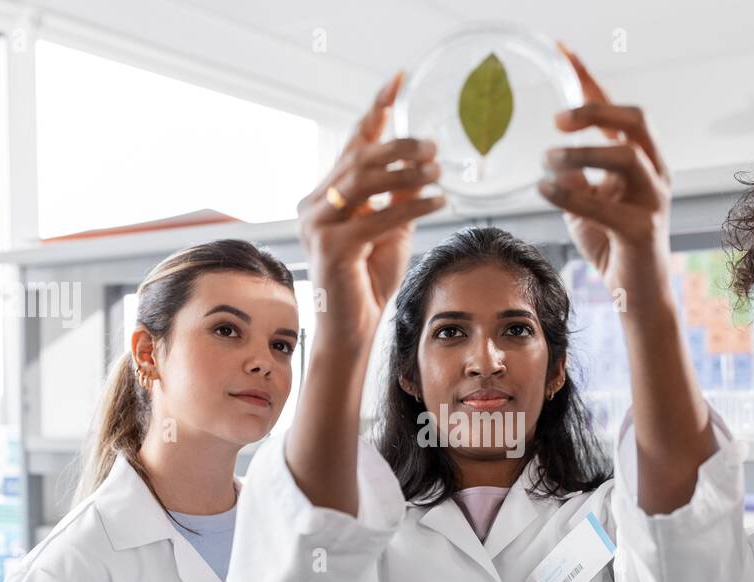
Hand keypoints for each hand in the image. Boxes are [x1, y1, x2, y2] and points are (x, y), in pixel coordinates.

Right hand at [296, 72, 445, 347]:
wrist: (352, 330)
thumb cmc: (370, 283)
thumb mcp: (392, 231)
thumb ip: (400, 198)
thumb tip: (423, 163)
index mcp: (326, 195)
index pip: (352, 143)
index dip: (376, 109)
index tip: (398, 79)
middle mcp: (314, 204)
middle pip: (359, 156)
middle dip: (399, 145)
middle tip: (434, 145)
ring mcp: (318, 224)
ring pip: (365, 181)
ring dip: (407, 171)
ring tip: (439, 170)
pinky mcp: (332, 247)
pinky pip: (377, 217)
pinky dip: (412, 206)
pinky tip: (439, 201)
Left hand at [538, 43, 673, 314]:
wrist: (637, 296)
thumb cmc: (613, 247)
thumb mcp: (585, 205)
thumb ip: (575, 178)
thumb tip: (552, 159)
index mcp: (641, 160)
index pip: (616, 109)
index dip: (588, 80)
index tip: (562, 51)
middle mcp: (654, 173)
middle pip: (634, 121)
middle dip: (594, 110)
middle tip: (556, 120)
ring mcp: (653, 201)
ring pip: (626, 155)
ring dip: (581, 153)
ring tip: (547, 161)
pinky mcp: (642, 230)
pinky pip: (606, 204)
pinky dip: (570, 193)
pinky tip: (544, 189)